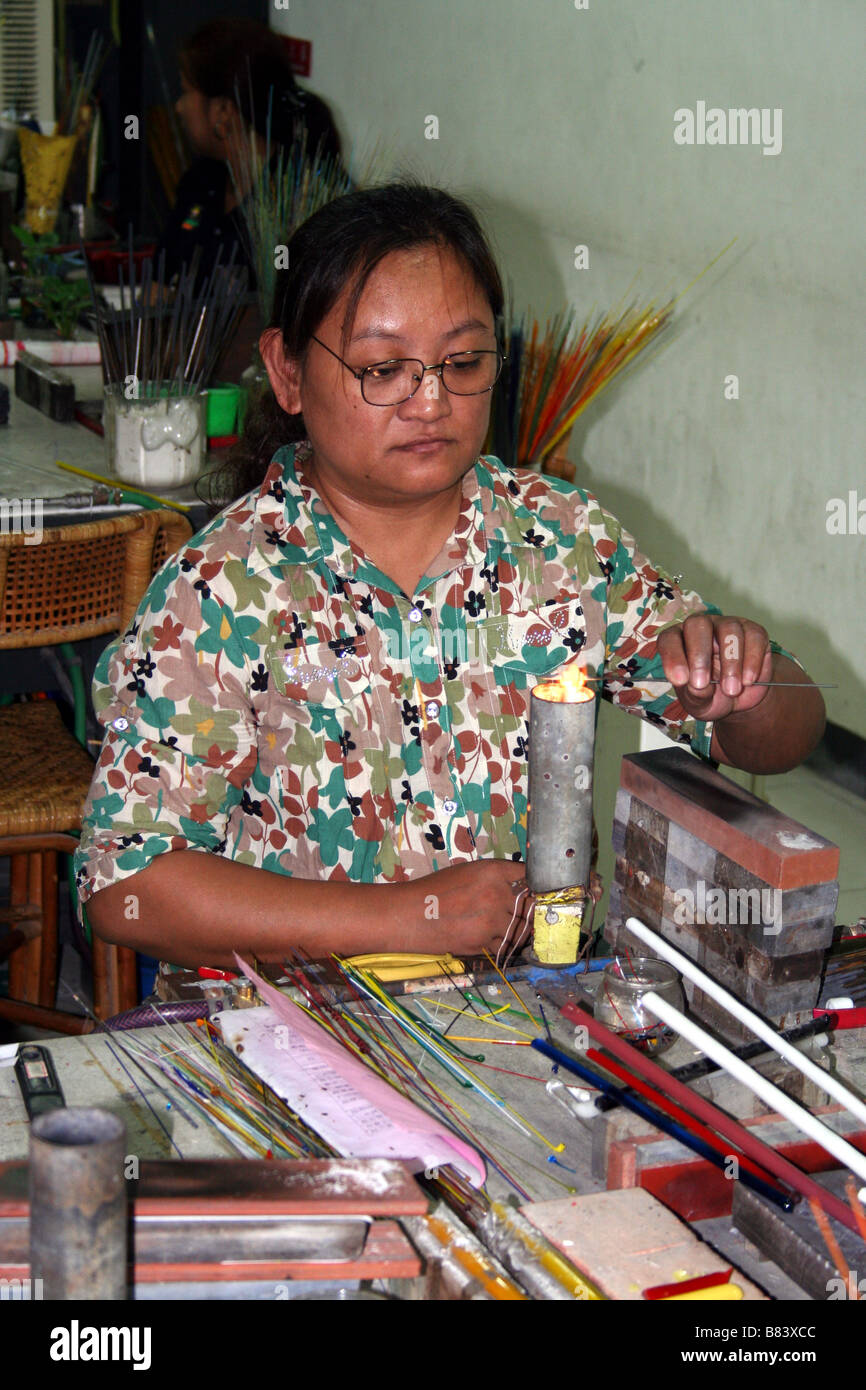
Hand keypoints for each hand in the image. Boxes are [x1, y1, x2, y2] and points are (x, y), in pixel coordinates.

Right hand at [402, 859, 530, 957]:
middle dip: (532, 911)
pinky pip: (506, 946)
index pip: (530, 877)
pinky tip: (497, 939)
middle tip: (530, 915)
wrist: (408, 915)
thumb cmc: (435, 890)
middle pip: (531, 906)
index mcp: (492, 872)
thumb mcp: (467, 872)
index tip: (537, 892)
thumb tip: (521, 885)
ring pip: (522, 930)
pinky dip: (506, 945)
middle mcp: (496, 895)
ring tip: (514, 929)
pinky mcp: (482, 943)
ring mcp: (490, 921)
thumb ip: (496, 876)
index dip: (536, 886)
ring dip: (522, 931)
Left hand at [658, 614, 772, 722]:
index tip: (680, 680)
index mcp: (680, 641)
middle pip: (698, 624)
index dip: (672, 656)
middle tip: (701, 684)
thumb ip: (694, 694)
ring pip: (729, 629)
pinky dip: (752, 660)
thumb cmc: (711, 696)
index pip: (670, 638)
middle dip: (699, 655)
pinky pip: (754, 637)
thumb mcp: (698, 702)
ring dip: (730, 662)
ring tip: (731, 690)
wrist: (740, 700)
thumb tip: (699, 686)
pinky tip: (748, 680)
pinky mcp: (754, 632)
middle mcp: (702, 628)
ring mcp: (728, 626)